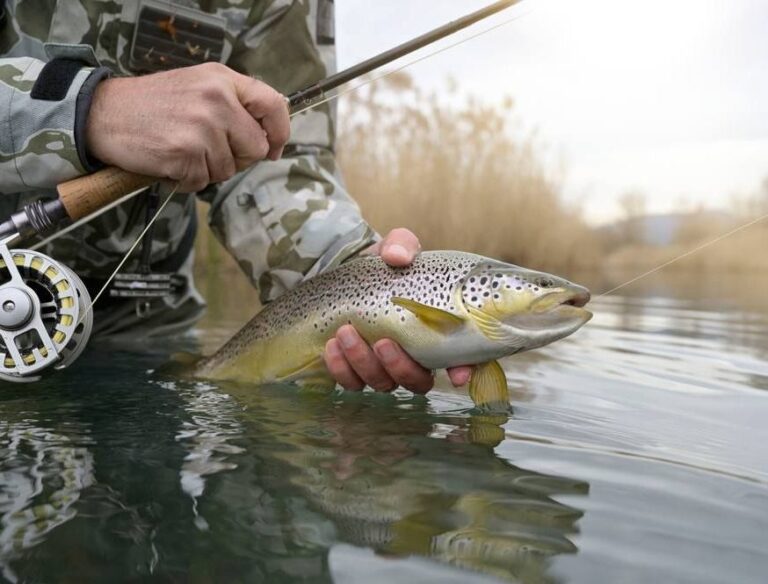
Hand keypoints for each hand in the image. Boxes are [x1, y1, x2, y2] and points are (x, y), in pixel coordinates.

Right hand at [85, 62, 289, 191]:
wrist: (104, 113)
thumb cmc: (154, 105)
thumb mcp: (199, 87)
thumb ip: (234, 105)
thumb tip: (268, 139)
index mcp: (223, 80)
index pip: (273, 105)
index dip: (280, 132)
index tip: (273, 148)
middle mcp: (217, 100)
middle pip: (256, 147)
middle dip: (237, 158)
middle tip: (206, 149)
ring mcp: (202, 127)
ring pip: (229, 169)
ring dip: (207, 170)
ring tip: (181, 150)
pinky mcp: (186, 152)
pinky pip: (203, 182)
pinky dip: (186, 180)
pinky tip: (169, 162)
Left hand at [323, 228, 472, 393]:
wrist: (349, 276)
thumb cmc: (385, 267)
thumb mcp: (396, 248)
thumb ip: (401, 246)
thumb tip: (397, 257)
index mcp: (438, 330)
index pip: (462, 360)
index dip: (464, 370)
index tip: (456, 374)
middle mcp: (416, 357)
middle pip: (417, 381)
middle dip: (400, 366)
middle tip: (382, 341)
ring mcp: (385, 368)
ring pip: (384, 383)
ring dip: (364, 363)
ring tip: (345, 332)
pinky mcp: (356, 371)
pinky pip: (352, 382)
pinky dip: (341, 368)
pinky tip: (332, 346)